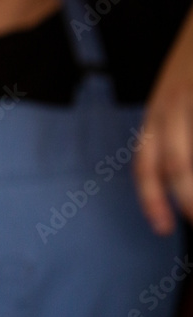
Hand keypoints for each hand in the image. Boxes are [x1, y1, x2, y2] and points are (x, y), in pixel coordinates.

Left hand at [135, 9, 192, 234]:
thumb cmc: (192, 67)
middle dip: (188, 200)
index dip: (152, 201)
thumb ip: (171, 137)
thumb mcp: (172, 100)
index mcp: (156, 114)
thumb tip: (176, 178)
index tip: (162, 230)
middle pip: (176, 164)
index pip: (146, 165)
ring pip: (189, 156)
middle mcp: (172, 106)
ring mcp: (192, 97)